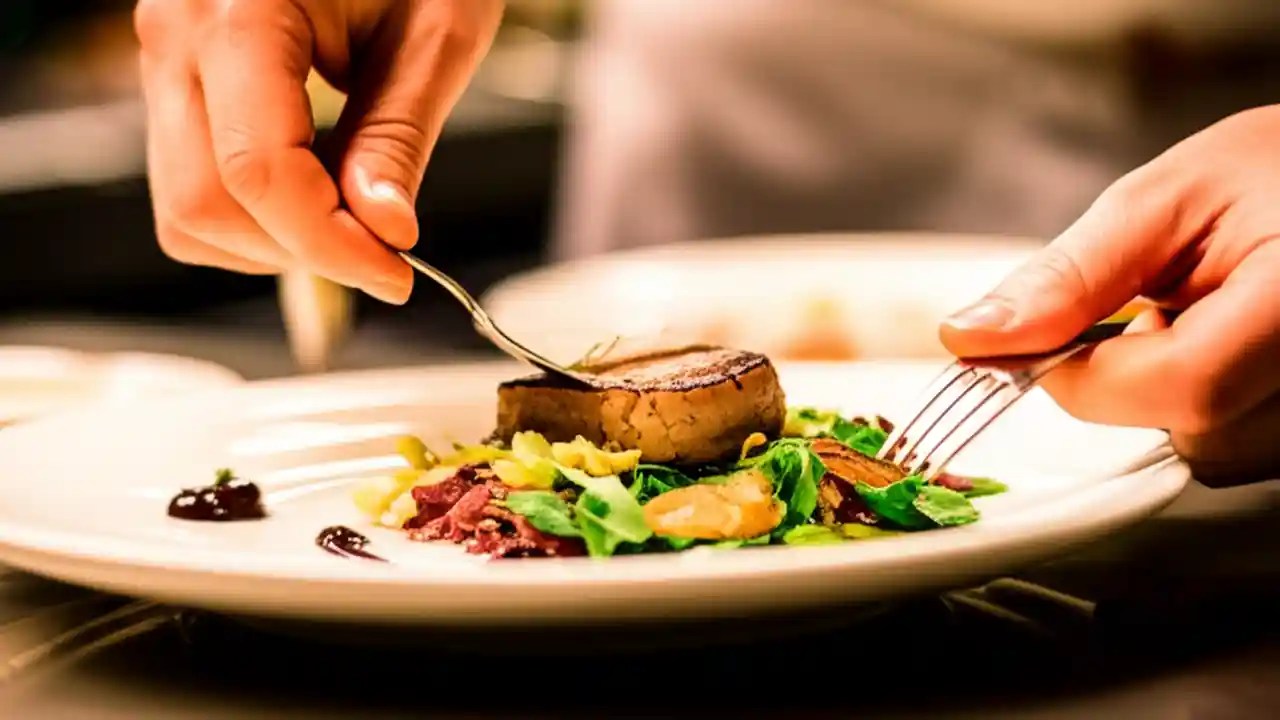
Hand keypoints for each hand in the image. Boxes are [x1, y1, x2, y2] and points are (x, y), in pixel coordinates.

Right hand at [133, 0, 503, 302]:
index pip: (258, 172)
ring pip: (188, 210)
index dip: (330, 245)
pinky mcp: (178, 84)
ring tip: (354, 204)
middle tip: (384, 247)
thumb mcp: (435, 34)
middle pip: (205, 204)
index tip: (397, 274)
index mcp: (237, 11)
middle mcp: (177, 36)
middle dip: (301, 248)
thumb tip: (383, 232)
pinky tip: (318, 184)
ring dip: (276, 240)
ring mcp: (166, 61)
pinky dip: (257, 215)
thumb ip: (398, 138)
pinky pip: (192, 187)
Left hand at [939, 105, 1279, 485]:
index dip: (1088, 372)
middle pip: (1194, 431)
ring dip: (1172, 391)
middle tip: (1156, 303)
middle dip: (1136, 376)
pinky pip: (1237, 447)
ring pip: (1211, 450)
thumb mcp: (1166, 199)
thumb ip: (1070, 278)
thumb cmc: (1279, 171)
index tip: (1048, 340)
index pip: (1180, 385)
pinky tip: (1225, 343)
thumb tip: (973, 338)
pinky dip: (1206, 401)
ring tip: (1206, 314)